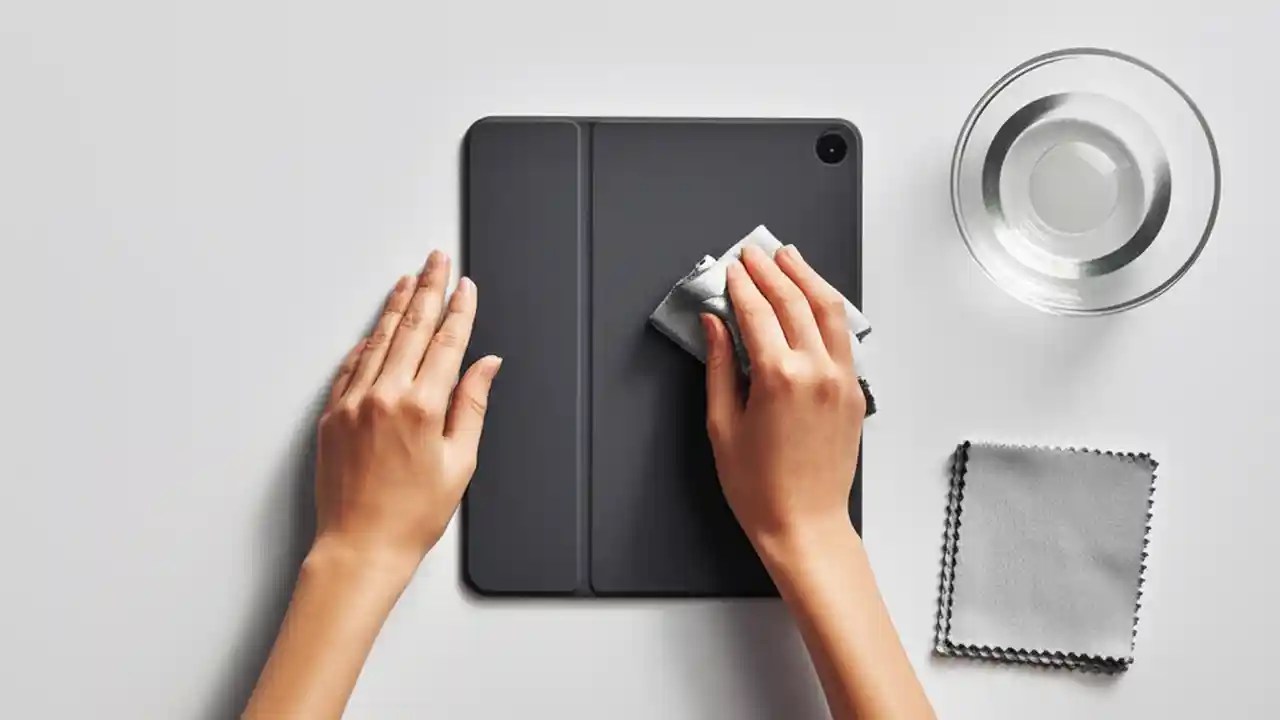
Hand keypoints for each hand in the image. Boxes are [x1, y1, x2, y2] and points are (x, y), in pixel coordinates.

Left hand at [314, 250, 501, 571]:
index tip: (466, 286)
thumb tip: (485, 367)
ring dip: (397, 305)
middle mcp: (384, 396)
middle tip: (437, 260)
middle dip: (429, 288)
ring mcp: (353, 403)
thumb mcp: (459, 463)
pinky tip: (377, 328)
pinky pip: (351, 365)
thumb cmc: (410, 516)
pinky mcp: (331, 415)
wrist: (359, 548)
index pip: (447, 342)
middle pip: (413, 328)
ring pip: (379, 339)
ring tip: (409, 279)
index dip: (460, 310)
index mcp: (422, 407)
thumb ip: (471, 406)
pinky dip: (367, 342)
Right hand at [702, 243, 863, 555]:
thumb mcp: (723, 424)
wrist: (804, 524)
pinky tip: (815, 298)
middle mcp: (816, 371)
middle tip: (753, 254)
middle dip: (771, 271)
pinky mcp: (854, 391)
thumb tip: (714, 325)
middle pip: (793, 301)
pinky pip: (843, 336)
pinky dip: (828, 309)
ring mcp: (841, 379)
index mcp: (779, 378)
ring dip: (807, 278)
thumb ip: (719, 366)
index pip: (757, 312)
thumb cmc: (760, 487)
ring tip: (789, 257)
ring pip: (828, 310)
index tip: (730, 270)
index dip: (741, 286)